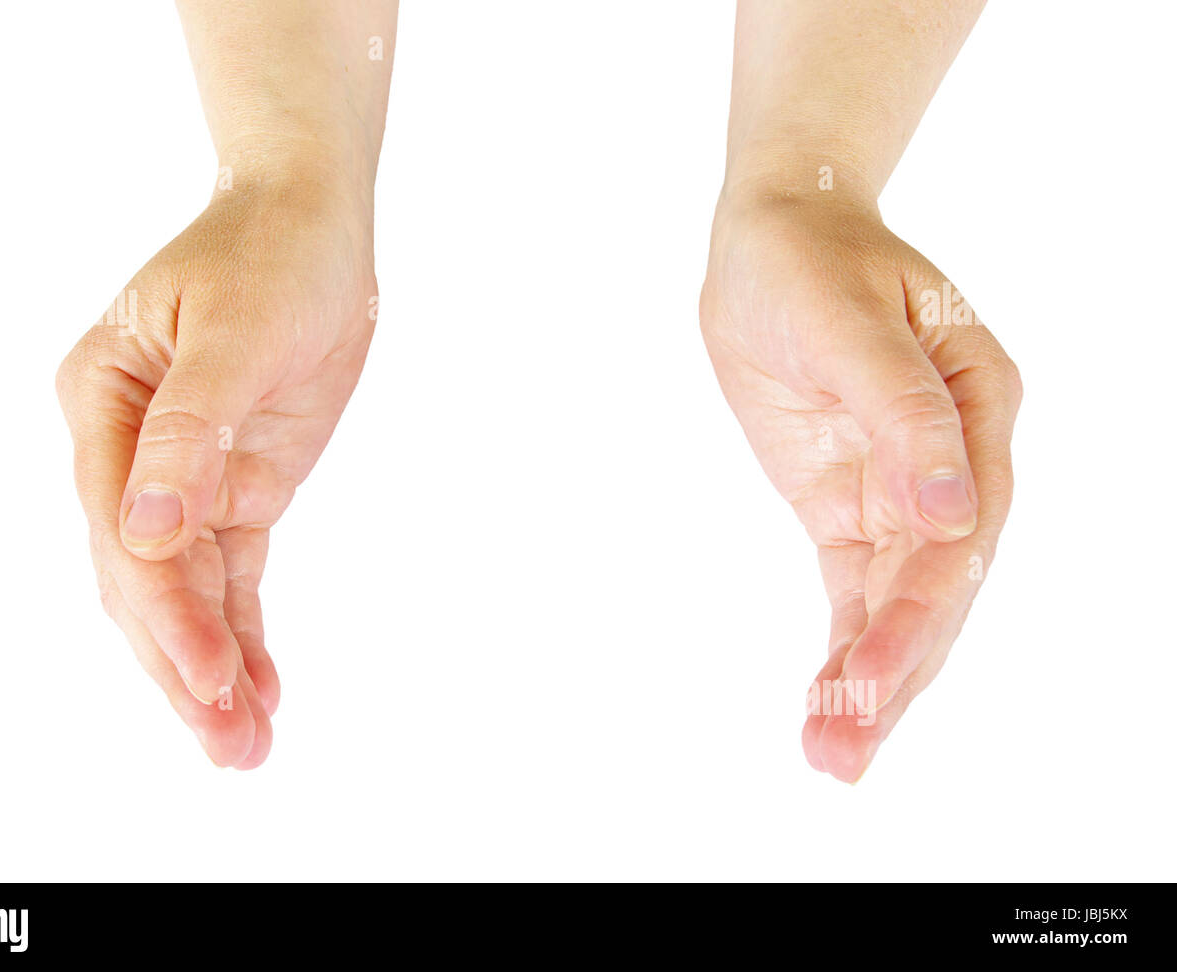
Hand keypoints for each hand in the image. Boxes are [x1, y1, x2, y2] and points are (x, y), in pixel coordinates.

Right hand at [57, 176, 376, 767]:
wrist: (309, 224)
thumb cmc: (269, 254)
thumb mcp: (235, 331)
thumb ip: (189, 431)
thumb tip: (145, 529)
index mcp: (104, 401)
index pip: (123, 530)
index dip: (166, 609)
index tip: (213, 676)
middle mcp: (128, 449)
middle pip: (144, 579)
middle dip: (184, 666)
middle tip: (230, 747)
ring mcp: (181, 476)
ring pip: (186, 592)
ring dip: (211, 668)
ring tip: (244, 747)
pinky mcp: (233, 489)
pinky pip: (231, 575)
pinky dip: (243, 631)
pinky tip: (260, 688)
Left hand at [700, 196, 1020, 782]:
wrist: (776, 237)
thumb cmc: (812, 261)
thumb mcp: (849, 325)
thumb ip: (903, 416)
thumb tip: (953, 512)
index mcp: (975, 409)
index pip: (962, 534)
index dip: (919, 611)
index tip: (867, 675)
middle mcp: (952, 460)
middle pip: (938, 588)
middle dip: (894, 674)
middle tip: (843, 754)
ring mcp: (901, 488)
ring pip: (897, 603)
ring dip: (869, 680)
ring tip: (831, 758)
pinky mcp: (850, 503)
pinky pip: (855, 588)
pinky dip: (843, 645)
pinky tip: (826, 705)